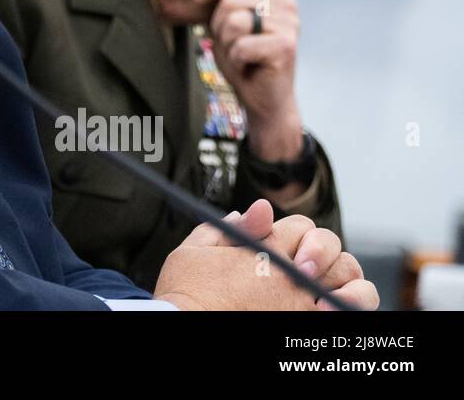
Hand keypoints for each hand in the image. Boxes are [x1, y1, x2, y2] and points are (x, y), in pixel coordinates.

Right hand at [154, 199, 377, 309]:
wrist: (180, 324)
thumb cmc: (185, 294)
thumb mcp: (193, 250)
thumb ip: (229, 227)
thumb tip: (259, 209)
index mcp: (264, 248)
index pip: (300, 226)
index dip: (293, 234)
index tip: (282, 248)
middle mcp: (290, 273)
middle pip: (330, 247)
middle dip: (321, 252)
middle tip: (305, 269)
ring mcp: (303, 302)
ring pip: (352, 279)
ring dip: (348, 280)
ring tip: (332, 290)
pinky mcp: (307, 323)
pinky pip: (351, 311)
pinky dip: (353, 306)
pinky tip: (337, 308)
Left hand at [192, 0, 302, 162]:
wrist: (264, 99)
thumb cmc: (243, 58)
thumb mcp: (227, 22)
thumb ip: (224, 0)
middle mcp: (287, 4)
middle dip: (219, 25)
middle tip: (233, 43)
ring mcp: (290, 24)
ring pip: (234, 21)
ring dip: (228, 43)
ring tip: (242, 54)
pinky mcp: (286, 46)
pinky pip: (241, 45)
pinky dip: (236, 60)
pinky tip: (249, 67)